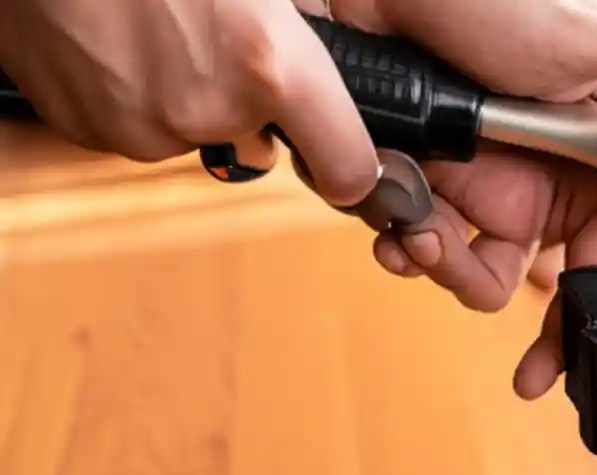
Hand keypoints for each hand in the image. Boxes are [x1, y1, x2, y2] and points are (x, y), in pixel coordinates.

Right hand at [0, 0, 379, 208]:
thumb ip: (303, 26)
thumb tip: (332, 61)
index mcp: (266, 63)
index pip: (348, 169)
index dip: (354, 166)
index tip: (351, 163)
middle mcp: (208, 110)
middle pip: (261, 146)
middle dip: (251, 105)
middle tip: (216, 37)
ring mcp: (141, 127)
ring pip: (194, 134)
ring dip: (187, 97)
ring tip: (154, 26)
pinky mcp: (86, 129)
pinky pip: (135, 127)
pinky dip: (133, 94)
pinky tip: (116, 39)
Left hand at [333, 0, 596, 398]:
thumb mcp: (582, 37)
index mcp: (586, 156)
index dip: (589, 310)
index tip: (565, 358)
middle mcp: (534, 175)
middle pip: (523, 277)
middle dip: (484, 282)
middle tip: (459, 265)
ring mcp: (475, 180)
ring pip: (463, 267)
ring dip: (436, 258)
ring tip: (416, 224)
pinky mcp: (420, 177)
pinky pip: (413, 239)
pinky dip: (396, 236)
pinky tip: (390, 219)